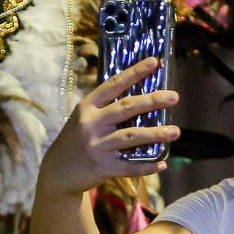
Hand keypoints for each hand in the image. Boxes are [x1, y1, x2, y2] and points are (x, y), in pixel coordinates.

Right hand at [37, 58, 178, 199]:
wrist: (57, 172)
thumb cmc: (77, 140)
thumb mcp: (84, 118)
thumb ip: (106, 108)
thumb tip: (143, 97)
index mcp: (88, 107)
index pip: (114, 84)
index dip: (135, 72)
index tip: (154, 62)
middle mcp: (91, 124)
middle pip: (126, 108)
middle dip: (152, 101)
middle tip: (174, 97)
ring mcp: (97, 146)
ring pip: (132, 136)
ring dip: (156, 134)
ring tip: (175, 131)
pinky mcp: (102, 168)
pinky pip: (130, 166)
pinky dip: (147, 166)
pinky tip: (162, 163)